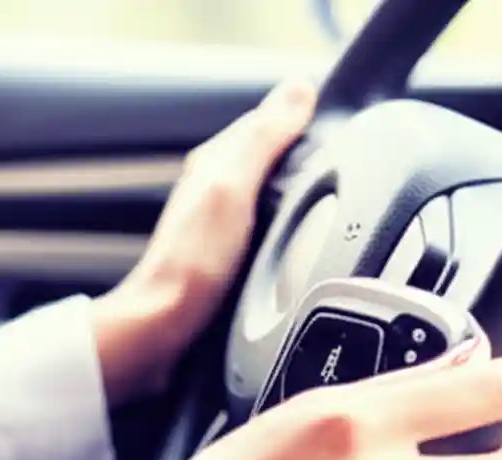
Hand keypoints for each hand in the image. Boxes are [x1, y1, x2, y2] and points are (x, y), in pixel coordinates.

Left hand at [93, 79, 317, 405]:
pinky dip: (284, 220)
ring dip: (291, 186)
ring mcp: (218, 221)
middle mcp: (212, 187)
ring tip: (323, 190)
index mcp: (214, 161)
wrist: (165, 326)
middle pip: (266, 153)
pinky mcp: (226, 253)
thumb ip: (264, 138)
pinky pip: (263, 221)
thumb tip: (298, 90)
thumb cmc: (192, 265)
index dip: (298, 114)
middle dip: (299, 149)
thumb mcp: (233, 188)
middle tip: (336, 151)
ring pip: (265, 188)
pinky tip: (296, 236)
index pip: (264, 118)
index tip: (331, 114)